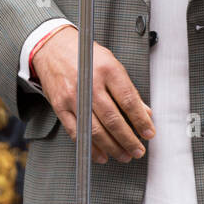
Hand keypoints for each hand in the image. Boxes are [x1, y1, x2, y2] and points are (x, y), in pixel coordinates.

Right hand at [31, 25, 154, 164]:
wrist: (54, 48)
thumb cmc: (86, 55)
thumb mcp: (112, 63)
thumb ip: (128, 89)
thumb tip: (145, 112)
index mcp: (108, 70)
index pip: (128, 101)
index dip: (140, 121)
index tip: (149, 133)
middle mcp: (90, 83)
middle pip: (113, 119)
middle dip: (128, 139)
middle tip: (138, 150)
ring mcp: (74, 97)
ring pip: (95, 130)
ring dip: (112, 147)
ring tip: (124, 155)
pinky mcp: (61, 107)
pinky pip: (77, 133)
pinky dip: (91, 147)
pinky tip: (102, 155)